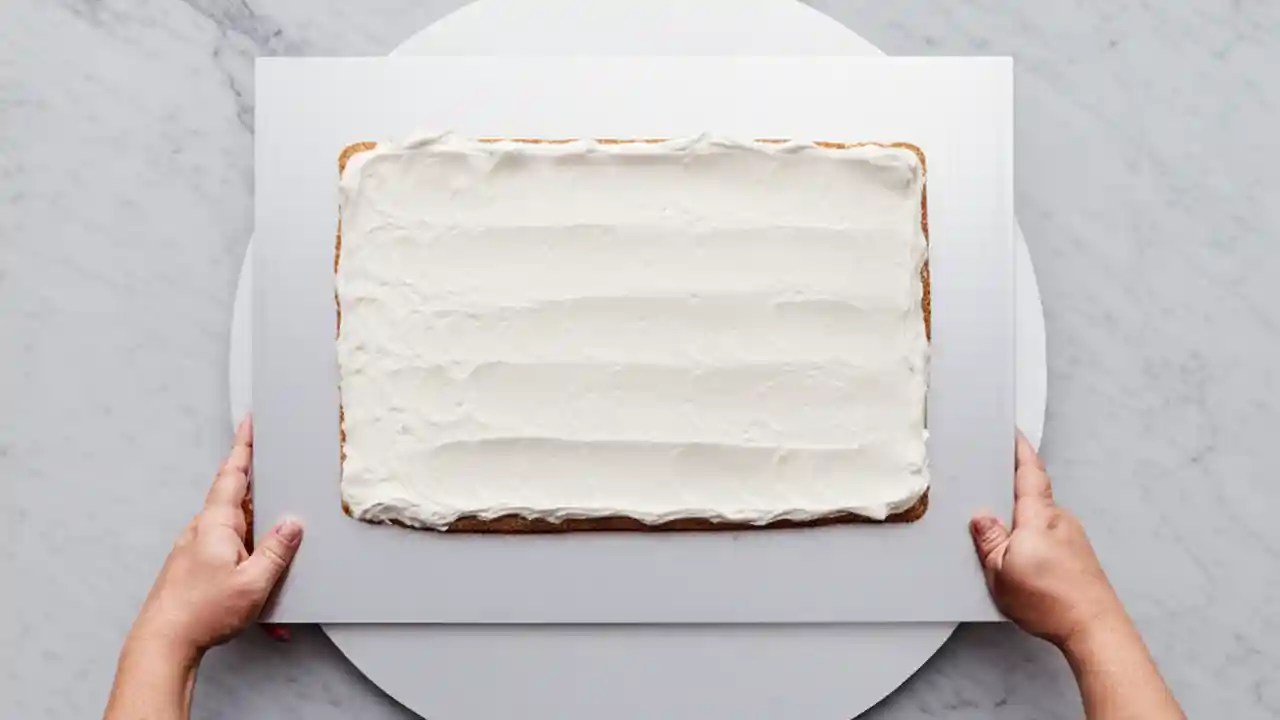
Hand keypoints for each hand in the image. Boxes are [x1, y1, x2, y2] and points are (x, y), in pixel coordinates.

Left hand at [130, 416, 302, 660]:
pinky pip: (229, 553)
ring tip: (273, 557)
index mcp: (216, 524)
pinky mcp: (196, 567)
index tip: (249, 423)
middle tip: (283, 487)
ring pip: (237, 530)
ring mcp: (197, 549)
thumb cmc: (202, 612)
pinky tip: (257, 587)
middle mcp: (203, 530)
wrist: (163, 642)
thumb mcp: (253, 582)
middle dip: (263, 495)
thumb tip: (292, 524)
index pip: (233, 475)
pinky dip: (247, 563)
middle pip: (239, 500)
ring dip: (257, 539)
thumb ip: (277, 550)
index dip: (243, 447)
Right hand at [969, 432, 1122, 647]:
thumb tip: (981, 517)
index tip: (1012, 433)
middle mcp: (1059, 520)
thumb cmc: (1049, 600)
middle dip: (1011, 494)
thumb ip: (990, 540)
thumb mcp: (1001, 571)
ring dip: (1021, 524)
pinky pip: (1048, 538)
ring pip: (1039, 520)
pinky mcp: (1077, 557)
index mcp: (1038, 516)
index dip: (1020, 450)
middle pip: (1033, 495)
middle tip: (988, 497)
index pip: (1030, 472)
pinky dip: (1032, 542)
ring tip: (1001, 544)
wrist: (1093, 628)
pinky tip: (1022, 564)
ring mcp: (1072, 538)